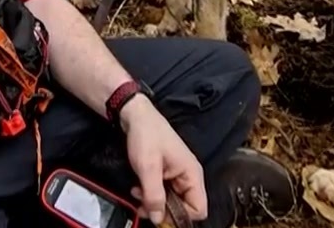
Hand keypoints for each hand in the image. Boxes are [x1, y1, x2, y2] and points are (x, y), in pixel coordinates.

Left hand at [119, 97, 206, 224]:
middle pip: (184, 208)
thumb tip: (158, 219)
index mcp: (192, 174)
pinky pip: (162, 193)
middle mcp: (188, 177)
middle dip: (162, 210)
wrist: (134, 116)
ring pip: (171, 202)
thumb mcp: (148, 167)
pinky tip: (139, 187)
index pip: (199, 209)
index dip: (180, 216)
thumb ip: (154, 195)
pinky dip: (150, 194)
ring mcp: (177, 176)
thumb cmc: (146, 135)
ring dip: (153, 202)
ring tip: (138, 192)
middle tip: (143, 204)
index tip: (160, 213)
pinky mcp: (166, 174)